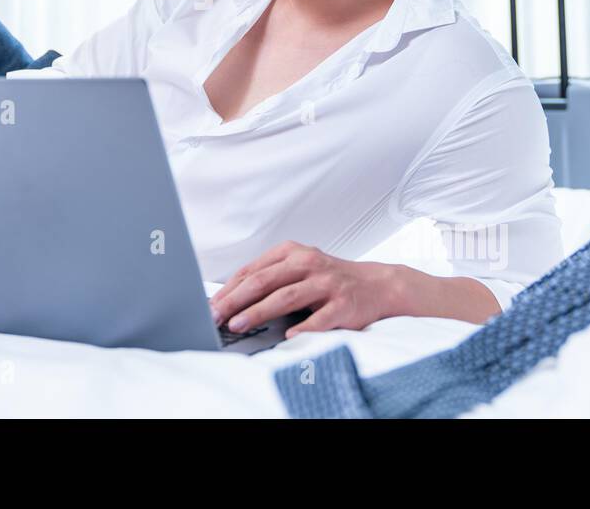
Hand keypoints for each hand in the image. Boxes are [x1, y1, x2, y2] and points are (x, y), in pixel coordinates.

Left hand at [209, 241, 406, 338]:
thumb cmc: (329, 280)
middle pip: (264, 281)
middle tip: (216, 316)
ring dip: (258, 312)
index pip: (253, 270)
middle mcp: (308, 263)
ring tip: (238, 324)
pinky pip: (319, 318)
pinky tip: (287, 336)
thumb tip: (229, 299)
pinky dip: (302, 328)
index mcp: (293, 252)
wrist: (378, 285)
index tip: (211, 306)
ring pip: (286, 296)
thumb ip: (270, 278)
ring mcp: (327, 283)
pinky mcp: (344, 304)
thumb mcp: (299, 268)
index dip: (229, 289)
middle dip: (235, 300)